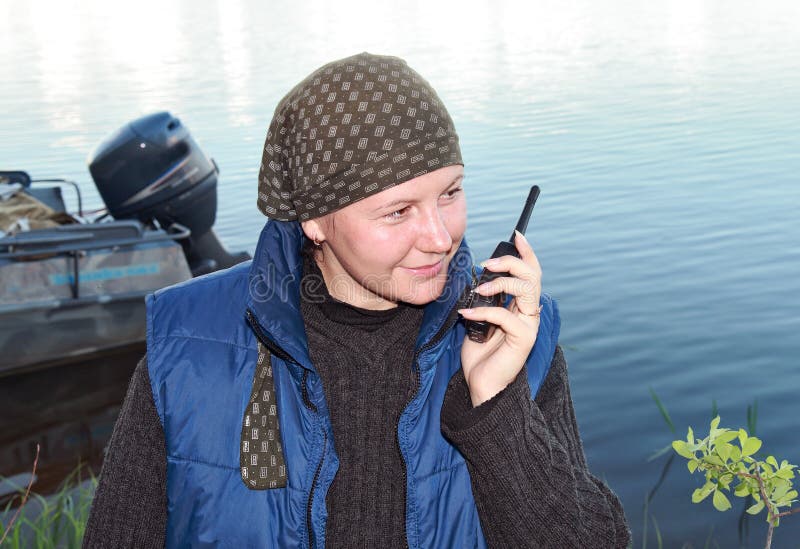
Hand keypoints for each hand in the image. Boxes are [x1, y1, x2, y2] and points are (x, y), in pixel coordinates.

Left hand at [458, 231, 541, 405]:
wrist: (482, 385)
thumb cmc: (480, 353)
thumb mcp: (479, 318)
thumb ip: (483, 299)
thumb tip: (476, 278)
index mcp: (521, 305)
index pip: (531, 273)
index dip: (527, 253)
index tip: (516, 236)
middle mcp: (529, 313)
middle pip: (533, 276)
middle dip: (511, 263)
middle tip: (487, 264)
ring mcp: (528, 326)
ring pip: (526, 290)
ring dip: (501, 283)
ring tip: (479, 290)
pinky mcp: (523, 339)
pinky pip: (505, 315)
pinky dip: (483, 311)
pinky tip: (467, 314)